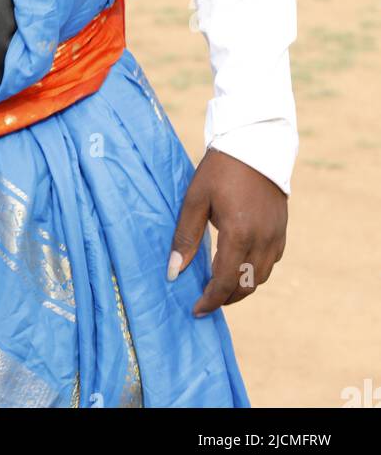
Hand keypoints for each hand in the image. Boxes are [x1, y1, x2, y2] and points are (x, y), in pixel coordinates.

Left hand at [167, 148, 286, 316]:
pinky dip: (255, 271)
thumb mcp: (195, 200)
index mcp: (239, 234)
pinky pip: (271, 262)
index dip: (210, 300)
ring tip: (220, 286)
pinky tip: (239, 264)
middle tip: (205, 299)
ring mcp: (276, 236)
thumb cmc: (220, 170)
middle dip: (225, 298)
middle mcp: (262, 240)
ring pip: (261, 278)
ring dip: (242, 287)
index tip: (196, 310)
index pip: (224, 282)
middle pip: (246, 286)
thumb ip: (185, 237)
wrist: (254, 144)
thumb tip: (173, 272)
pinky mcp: (282, 230)